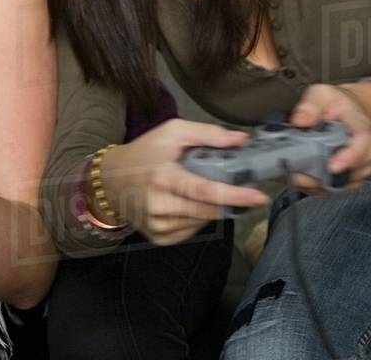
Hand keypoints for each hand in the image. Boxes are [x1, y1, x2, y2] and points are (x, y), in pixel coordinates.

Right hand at [98, 119, 270, 245]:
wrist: (112, 180)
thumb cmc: (145, 152)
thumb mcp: (172, 132)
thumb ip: (207, 134)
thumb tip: (240, 140)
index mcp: (163, 177)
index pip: (205, 191)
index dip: (234, 195)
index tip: (258, 196)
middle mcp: (159, 206)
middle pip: (209, 210)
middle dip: (231, 200)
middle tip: (241, 187)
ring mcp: (158, 226)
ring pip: (204, 221)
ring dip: (213, 207)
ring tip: (203, 188)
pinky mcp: (159, 238)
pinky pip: (193, 230)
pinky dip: (199, 216)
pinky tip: (188, 202)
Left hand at [289, 83, 370, 191]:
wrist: (347, 113)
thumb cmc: (334, 104)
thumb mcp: (321, 95)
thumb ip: (310, 106)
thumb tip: (300, 121)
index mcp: (361, 125)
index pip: (363, 142)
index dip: (350, 156)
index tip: (332, 166)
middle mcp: (367, 148)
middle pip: (357, 169)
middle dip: (328, 177)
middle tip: (300, 176)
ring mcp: (360, 165)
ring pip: (346, 184)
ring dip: (320, 184)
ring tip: (296, 176)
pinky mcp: (350, 177)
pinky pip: (338, 189)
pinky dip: (319, 187)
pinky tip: (301, 179)